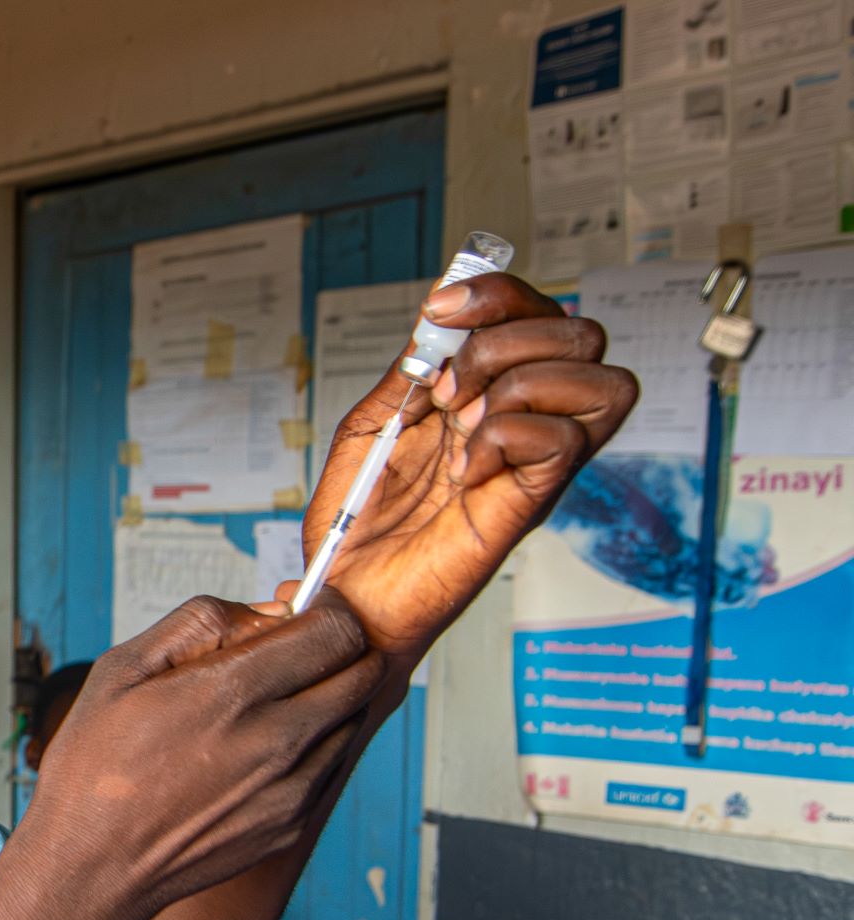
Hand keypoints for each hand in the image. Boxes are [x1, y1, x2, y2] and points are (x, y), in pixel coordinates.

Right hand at [18, 589, 385, 919]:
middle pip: (360, 671)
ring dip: (328, 696)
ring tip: (269, 701)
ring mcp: (291, 790)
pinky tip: (260, 746)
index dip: (328, 607)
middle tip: (296, 646)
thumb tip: (267, 612)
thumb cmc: (94, 767)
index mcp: (231, 692)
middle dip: (339, 646)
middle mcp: (274, 741)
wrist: (91, 867)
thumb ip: (200, 623)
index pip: (335, 632)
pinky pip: (332, 765)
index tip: (307, 607)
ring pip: (352, 718)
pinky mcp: (292, 825)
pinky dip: (314, 743)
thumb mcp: (123, 669)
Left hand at [299, 274, 638, 665]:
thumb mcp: (371, 424)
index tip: (440, 312)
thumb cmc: (359, 520)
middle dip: (507, 339)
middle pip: (584, 334)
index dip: (498, 293)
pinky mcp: (531, 503)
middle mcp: (525, 422)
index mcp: (489, 394)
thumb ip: (411, 368)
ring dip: (521, 385)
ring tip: (464, 426)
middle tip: (449, 391)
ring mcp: (535, 463)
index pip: (537, 313)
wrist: (347, 594)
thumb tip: (441, 311)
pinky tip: (467, 468)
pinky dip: (508, 438)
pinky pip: (565, 441)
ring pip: (604, 381)